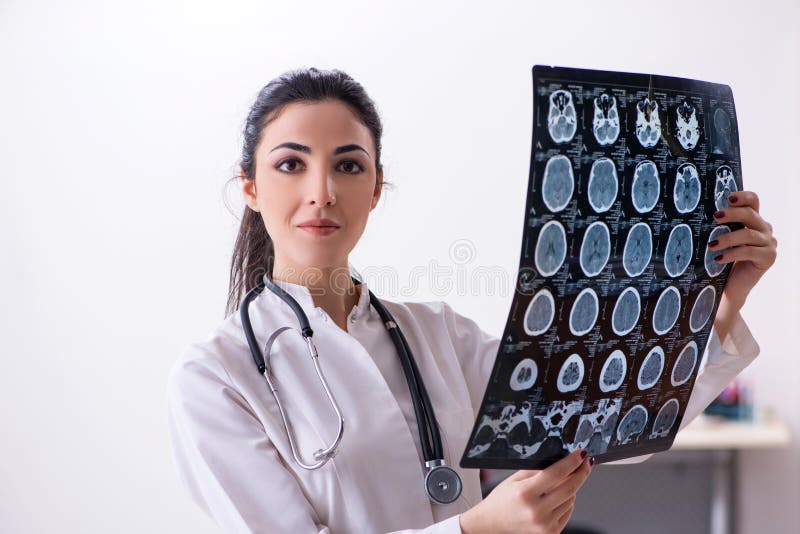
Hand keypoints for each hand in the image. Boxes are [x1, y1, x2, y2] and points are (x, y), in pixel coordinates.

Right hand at [459, 449, 592, 533]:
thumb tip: (560, 459)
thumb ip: (536, 470)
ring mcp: (544, 524)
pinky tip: (556, 497)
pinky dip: (567, 502)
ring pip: (571, 500)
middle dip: (582, 472)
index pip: (556, 473)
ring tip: (558, 483)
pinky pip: (568, 512)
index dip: (572, 462)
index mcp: (525, 493)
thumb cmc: (501, 501)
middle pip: (570, 487)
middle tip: (586, 462)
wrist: (492, 525)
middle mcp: (536, 510)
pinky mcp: (550, 533)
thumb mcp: (514, 479)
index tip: (581, 454)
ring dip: (571, 487)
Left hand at [709, 191, 776, 339]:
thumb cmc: (722, 259)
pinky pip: (749, 251)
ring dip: (728, 238)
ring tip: (711, 245)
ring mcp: (769, 243)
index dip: (743, 197)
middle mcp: (764, 229)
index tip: (727, 198)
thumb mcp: (721, 238)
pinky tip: (718, 259)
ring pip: (749, 234)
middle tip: (715, 217)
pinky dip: (732, 254)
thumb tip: (702, 211)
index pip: (753, 201)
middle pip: (751, 214)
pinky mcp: (769, 258)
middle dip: (732, 214)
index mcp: (753, 220)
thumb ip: (720, 225)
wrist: (729, 286)